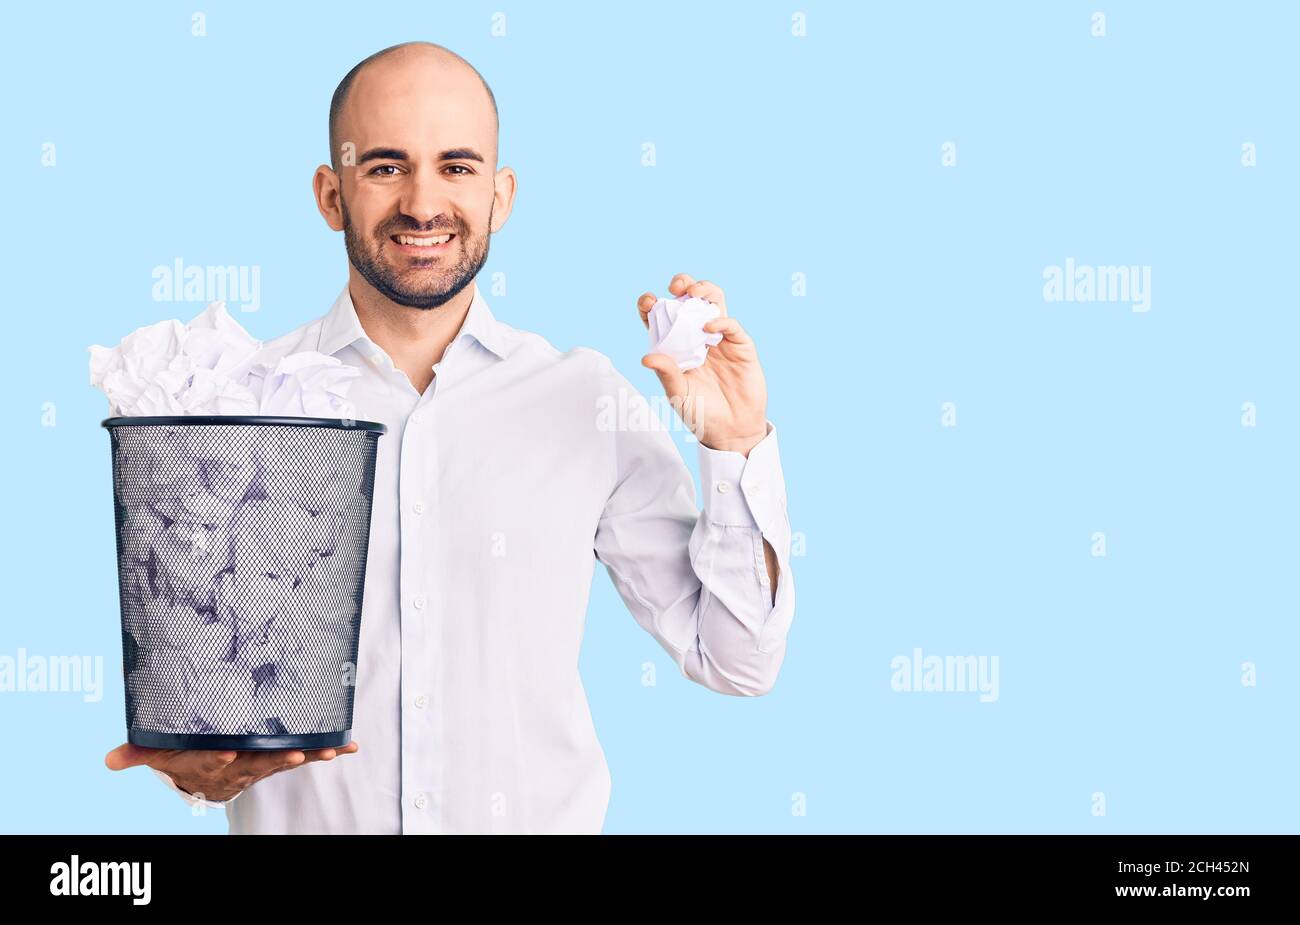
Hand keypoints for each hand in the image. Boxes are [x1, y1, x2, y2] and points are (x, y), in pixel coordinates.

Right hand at [104, 740, 358, 802]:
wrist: (207, 776)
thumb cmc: (184, 756)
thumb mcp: (159, 753)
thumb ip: (138, 754)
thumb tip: (109, 759)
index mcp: (213, 763)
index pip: (215, 762)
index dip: (222, 759)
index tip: (228, 754)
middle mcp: (241, 767)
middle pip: (258, 764)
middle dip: (275, 761)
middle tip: (292, 757)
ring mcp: (263, 764)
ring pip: (286, 760)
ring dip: (308, 757)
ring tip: (331, 752)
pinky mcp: (280, 757)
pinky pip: (306, 754)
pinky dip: (327, 750)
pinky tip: (349, 746)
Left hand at [638, 274, 768, 455]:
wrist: (732, 430)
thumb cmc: (701, 413)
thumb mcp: (679, 395)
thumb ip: (667, 374)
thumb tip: (646, 358)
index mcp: (675, 345)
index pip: (660, 317)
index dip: (652, 305)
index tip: (648, 301)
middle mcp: (696, 336)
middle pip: (689, 299)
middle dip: (682, 284)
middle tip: (676, 287)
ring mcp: (719, 338)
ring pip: (713, 301)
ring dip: (704, 289)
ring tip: (694, 291)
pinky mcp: (740, 345)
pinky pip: (731, 325)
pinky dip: (720, 320)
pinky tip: (709, 327)